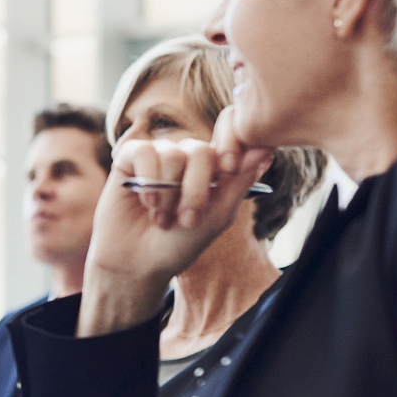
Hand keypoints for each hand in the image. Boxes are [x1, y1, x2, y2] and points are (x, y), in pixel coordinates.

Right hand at [80, 118, 272, 336]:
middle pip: (201, 150)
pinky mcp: (130, 157)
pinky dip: (147, 180)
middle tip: (188, 219)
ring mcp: (159, 155)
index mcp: (213, 167)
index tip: (228, 169)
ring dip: (167, 193)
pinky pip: (143, 152)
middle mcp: (186, 156)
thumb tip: (266, 148)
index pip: (229, 134)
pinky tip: (146, 203)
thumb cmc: (180, 243)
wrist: (138, 262)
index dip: (231, 144)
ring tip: (161, 218)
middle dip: (196, 189)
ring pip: (172, 154)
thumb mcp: (219, 215)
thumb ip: (240, 180)